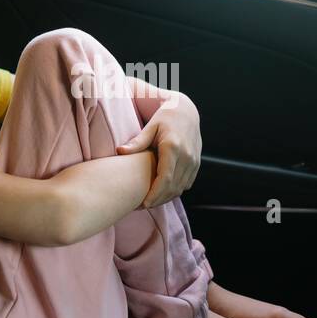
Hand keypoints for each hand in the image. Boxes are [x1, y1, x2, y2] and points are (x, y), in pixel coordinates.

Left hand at [115, 92, 200, 207]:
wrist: (186, 111)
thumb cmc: (165, 118)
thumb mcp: (150, 126)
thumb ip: (137, 142)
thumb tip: (119, 151)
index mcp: (173, 147)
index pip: (165, 179)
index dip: (155, 194)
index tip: (144, 204)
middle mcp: (186, 156)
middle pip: (173, 187)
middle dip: (158, 200)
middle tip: (142, 206)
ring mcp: (194, 161)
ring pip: (180, 188)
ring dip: (166, 198)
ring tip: (150, 201)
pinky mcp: (196, 164)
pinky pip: (186, 184)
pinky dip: (174, 192)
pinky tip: (162, 193)